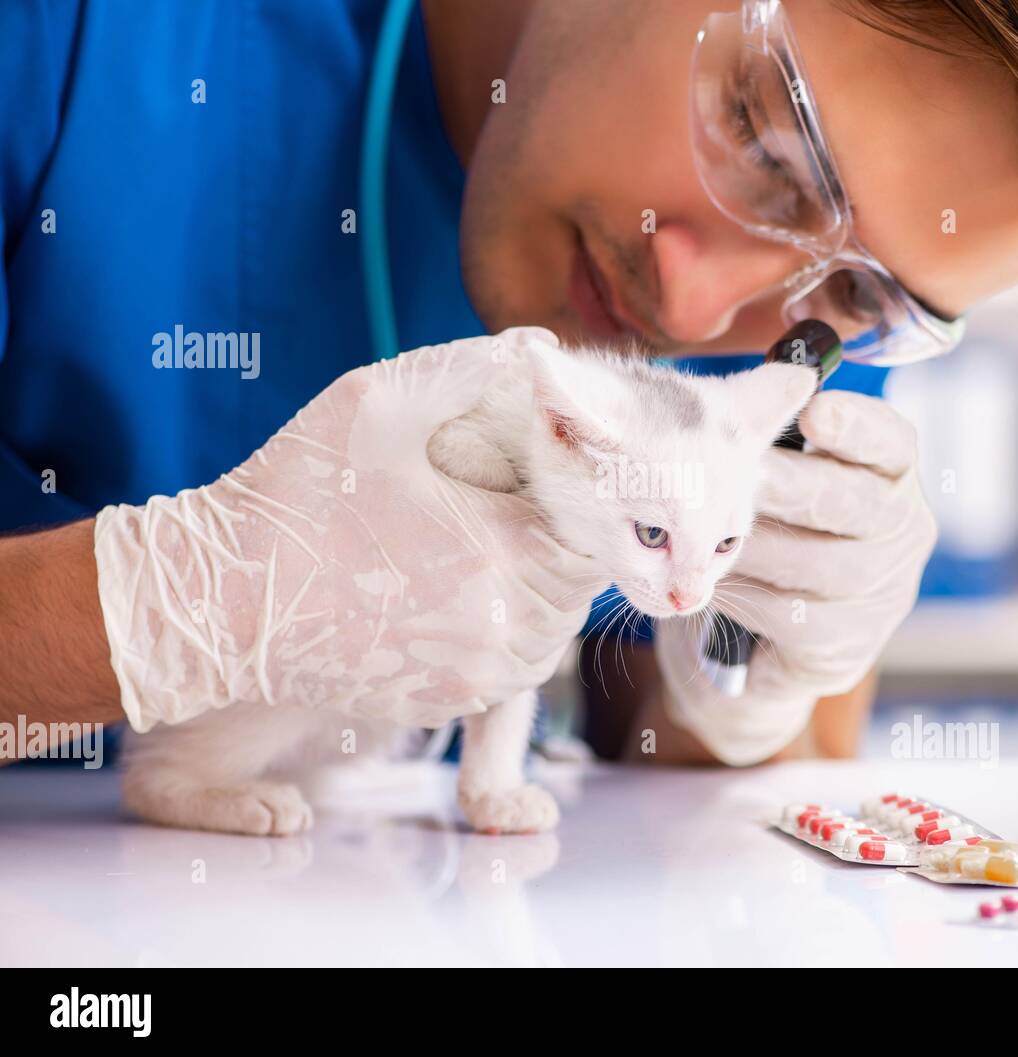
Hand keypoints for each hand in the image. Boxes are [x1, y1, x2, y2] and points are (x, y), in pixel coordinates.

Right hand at [95, 328, 607, 731]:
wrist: (216, 601)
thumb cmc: (297, 496)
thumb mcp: (377, 403)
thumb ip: (468, 368)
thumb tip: (535, 348)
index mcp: (505, 556)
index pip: (597, 534)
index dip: (580, 499)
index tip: (542, 476)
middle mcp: (505, 632)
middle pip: (577, 586)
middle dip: (557, 543)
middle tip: (512, 506)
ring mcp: (475, 679)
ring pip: (549, 633)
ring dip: (534, 591)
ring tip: (483, 548)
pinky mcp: (444, 705)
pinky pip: (506, 668)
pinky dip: (499, 631)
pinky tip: (452, 593)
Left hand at [655, 390, 935, 764]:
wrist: (772, 637)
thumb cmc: (775, 526)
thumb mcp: (781, 474)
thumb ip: (773, 434)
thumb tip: (750, 391)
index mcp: (891, 473)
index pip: (889, 441)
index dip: (854, 426)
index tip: (813, 411)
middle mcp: (901, 530)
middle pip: (846, 502)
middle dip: (786, 485)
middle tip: (740, 473)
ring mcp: (879, 591)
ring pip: (805, 561)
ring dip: (745, 545)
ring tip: (696, 529)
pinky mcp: (845, 643)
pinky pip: (782, 612)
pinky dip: (737, 593)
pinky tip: (705, 580)